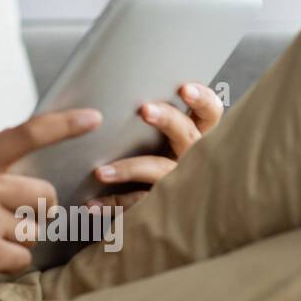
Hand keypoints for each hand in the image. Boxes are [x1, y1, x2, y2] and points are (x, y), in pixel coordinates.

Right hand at [0, 108, 102, 300]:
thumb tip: (10, 165)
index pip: (25, 134)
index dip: (63, 125)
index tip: (94, 118)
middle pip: (45, 194)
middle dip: (34, 215)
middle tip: (1, 228)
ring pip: (36, 228)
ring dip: (17, 243)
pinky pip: (24, 257)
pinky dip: (6, 265)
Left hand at [84, 81, 222, 210]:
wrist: (164, 214)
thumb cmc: (154, 163)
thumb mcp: (161, 140)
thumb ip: (151, 119)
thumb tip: (117, 85)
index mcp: (195, 137)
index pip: (210, 113)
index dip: (203, 100)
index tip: (184, 88)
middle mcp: (194, 159)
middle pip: (189, 136)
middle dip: (168, 120)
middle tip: (144, 109)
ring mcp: (181, 184)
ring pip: (160, 171)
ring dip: (129, 168)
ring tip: (101, 172)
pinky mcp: (163, 206)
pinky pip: (138, 202)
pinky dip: (112, 203)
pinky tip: (91, 203)